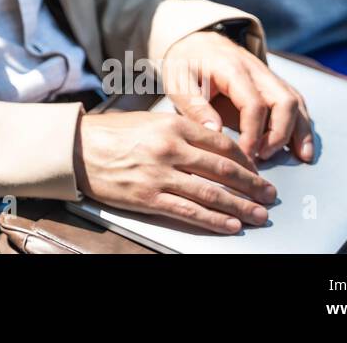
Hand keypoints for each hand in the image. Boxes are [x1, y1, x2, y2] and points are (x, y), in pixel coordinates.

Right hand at [75, 110, 276, 233]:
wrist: (76, 149)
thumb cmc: (111, 134)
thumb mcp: (149, 121)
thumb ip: (181, 131)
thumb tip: (213, 146)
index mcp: (173, 126)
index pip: (221, 143)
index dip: (245, 159)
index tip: (257, 170)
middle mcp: (170, 149)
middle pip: (223, 169)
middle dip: (252, 184)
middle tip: (269, 195)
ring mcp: (160, 175)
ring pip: (211, 193)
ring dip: (240, 206)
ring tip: (258, 215)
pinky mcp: (149, 198)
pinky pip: (189, 211)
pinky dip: (214, 220)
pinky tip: (231, 224)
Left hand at [163, 31, 313, 162]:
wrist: (194, 40)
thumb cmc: (185, 62)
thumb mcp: (178, 82)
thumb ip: (194, 106)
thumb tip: (215, 133)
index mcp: (232, 69)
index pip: (254, 104)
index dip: (253, 134)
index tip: (245, 156)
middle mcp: (257, 70)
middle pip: (284, 102)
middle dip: (279, 134)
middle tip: (263, 157)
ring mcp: (267, 76)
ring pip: (295, 101)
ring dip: (298, 131)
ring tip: (299, 158)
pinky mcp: (271, 83)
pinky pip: (294, 102)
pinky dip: (302, 124)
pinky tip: (302, 148)